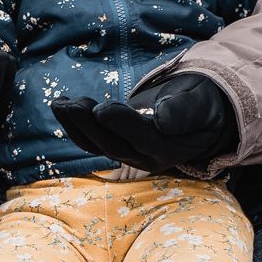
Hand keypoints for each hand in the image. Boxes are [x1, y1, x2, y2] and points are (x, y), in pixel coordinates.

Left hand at [51, 73, 238, 172]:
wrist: (200, 114)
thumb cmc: (202, 104)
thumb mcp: (202, 104)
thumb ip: (184, 111)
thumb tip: (161, 118)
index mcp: (170, 149)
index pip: (141, 140)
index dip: (120, 125)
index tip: (102, 108)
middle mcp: (146, 158)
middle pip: (113, 147)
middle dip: (88, 126)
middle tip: (71, 105)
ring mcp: (129, 154)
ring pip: (97, 146)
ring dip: (75, 126)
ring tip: (59, 103)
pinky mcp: (117, 145)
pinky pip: (91, 141)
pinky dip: (74, 125)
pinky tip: (62, 105)